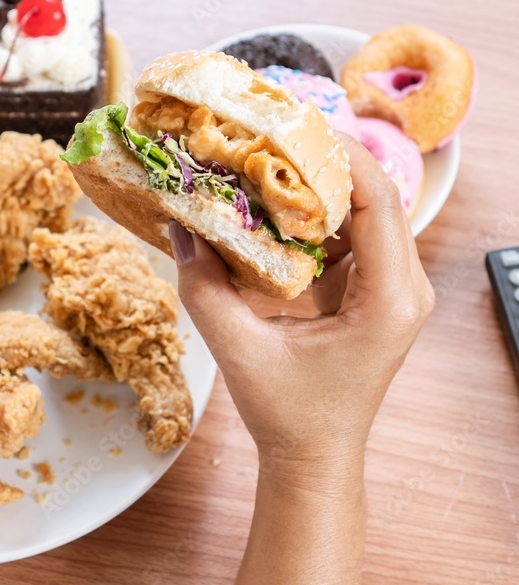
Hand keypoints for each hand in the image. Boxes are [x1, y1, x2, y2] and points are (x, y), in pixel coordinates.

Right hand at [170, 135, 434, 486]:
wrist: (313, 456)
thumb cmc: (288, 413)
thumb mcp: (238, 349)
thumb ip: (203, 288)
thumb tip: (179, 225)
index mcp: (389, 300)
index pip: (379, 203)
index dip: (343, 156)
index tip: (296, 127)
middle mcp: (404, 288)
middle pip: (377, 199)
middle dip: (326, 163)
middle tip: (274, 136)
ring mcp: (393, 289)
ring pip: (365, 213)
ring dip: (320, 187)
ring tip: (269, 162)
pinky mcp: (373, 292)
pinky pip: (351, 237)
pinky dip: (315, 217)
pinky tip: (274, 206)